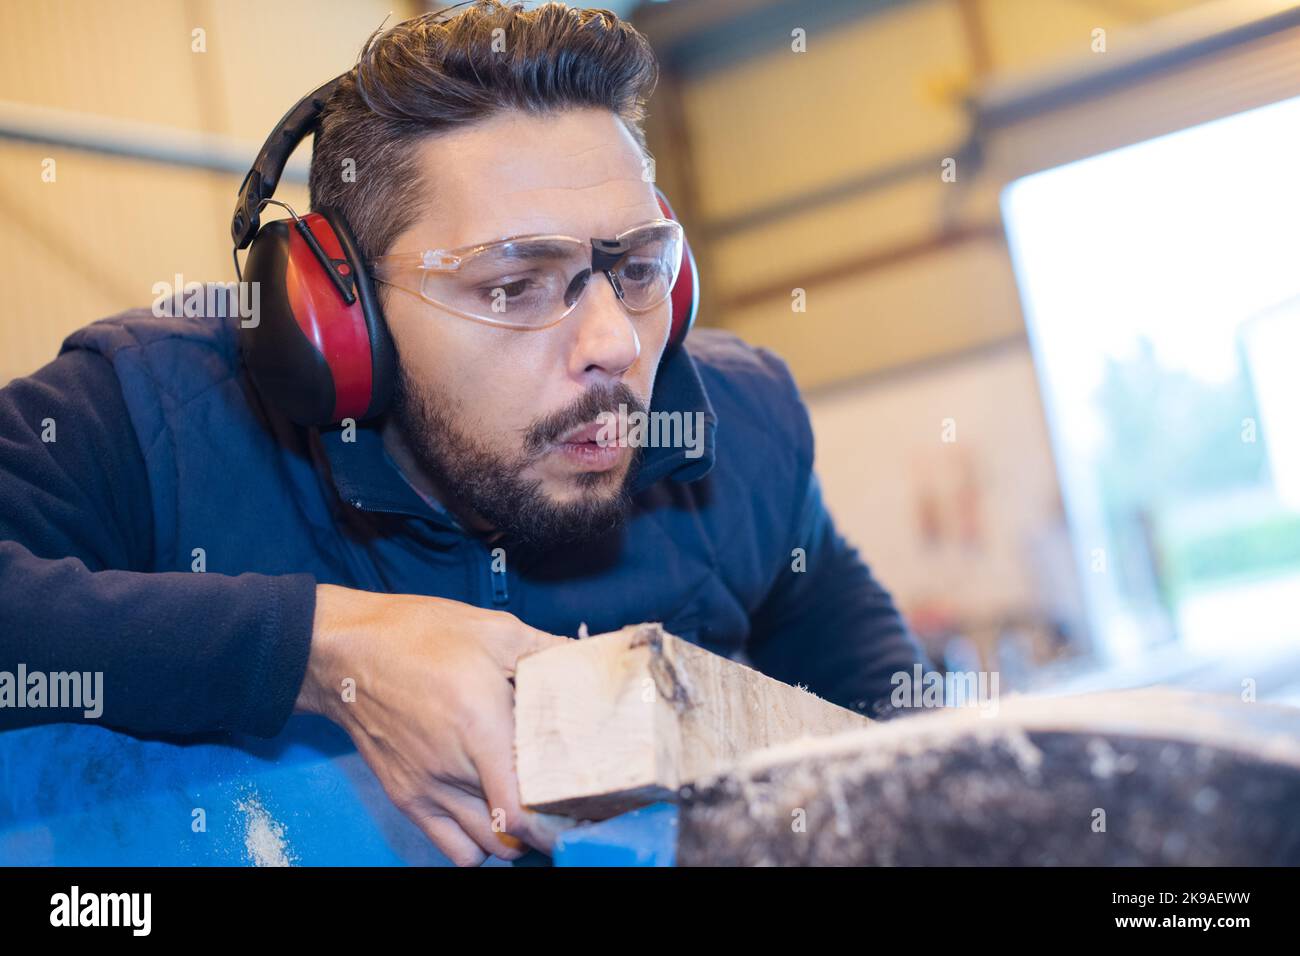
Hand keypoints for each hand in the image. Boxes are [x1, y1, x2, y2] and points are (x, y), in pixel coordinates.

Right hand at [295, 583, 570, 864]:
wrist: (346, 651)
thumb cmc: (418, 636)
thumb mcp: (494, 629)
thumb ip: (547, 650)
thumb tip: (586, 661)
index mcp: (481, 726)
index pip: (521, 811)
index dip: (556, 823)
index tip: (580, 812)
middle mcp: (453, 768)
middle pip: (509, 835)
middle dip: (543, 830)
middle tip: (562, 809)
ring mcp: (426, 788)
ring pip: (484, 848)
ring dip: (511, 840)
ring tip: (528, 814)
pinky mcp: (406, 796)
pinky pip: (450, 849)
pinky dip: (475, 845)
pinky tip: (489, 818)